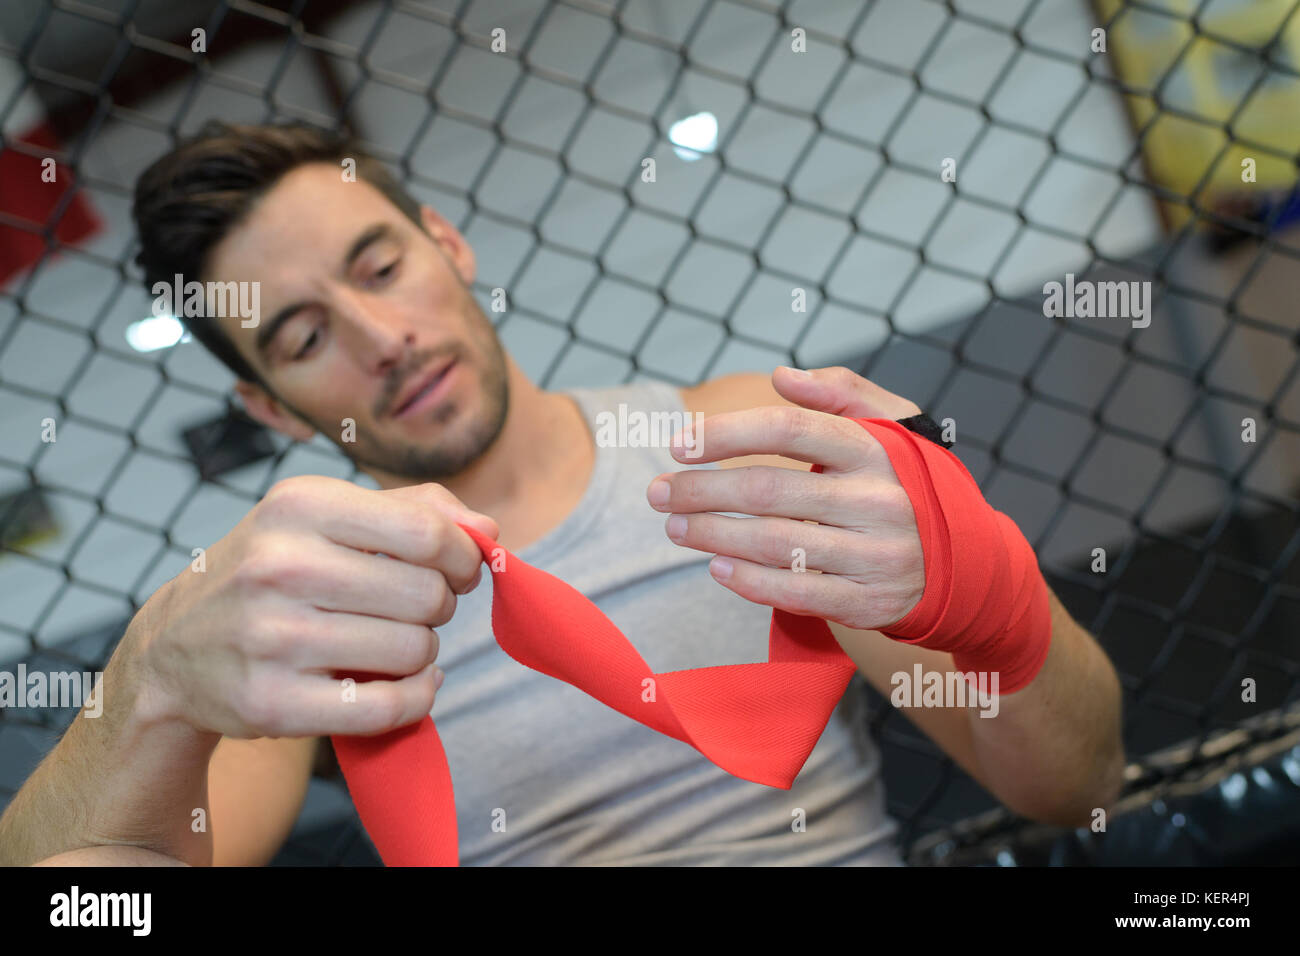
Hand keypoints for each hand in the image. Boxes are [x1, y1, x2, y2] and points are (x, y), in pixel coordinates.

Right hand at [132, 476, 498, 738]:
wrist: (174, 648)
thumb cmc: (272, 570)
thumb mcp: (324, 516)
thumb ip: (413, 509)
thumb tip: (487, 527)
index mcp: (299, 506)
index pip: (427, 533)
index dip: (463, 557)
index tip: (460, 569)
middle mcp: (279, 566)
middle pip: (427, 595)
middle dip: (437, 606)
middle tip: (412, 610)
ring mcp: (272, 638)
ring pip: (414, 650)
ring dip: (421, 652)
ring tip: (390, 643)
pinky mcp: (273, 704)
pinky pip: (391, 707)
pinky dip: (415, 698)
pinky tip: (403, 685)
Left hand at [647, 365, 925, 630]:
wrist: (969, 564)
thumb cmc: (911, 482)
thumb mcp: (895, 424)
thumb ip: (841, 391)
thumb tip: (782, 376)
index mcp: (877, 449)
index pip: (789, 430)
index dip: (727, 433)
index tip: (679, 443)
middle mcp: (876, 500)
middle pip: (769, 489)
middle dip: (701, 490)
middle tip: (658, 492)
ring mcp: (873, 554)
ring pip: (773, 542)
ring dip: (711, 534)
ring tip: (674, 526)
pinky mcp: (868, 601)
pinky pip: (795, 592)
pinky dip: (748, 582)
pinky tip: (716, 567)